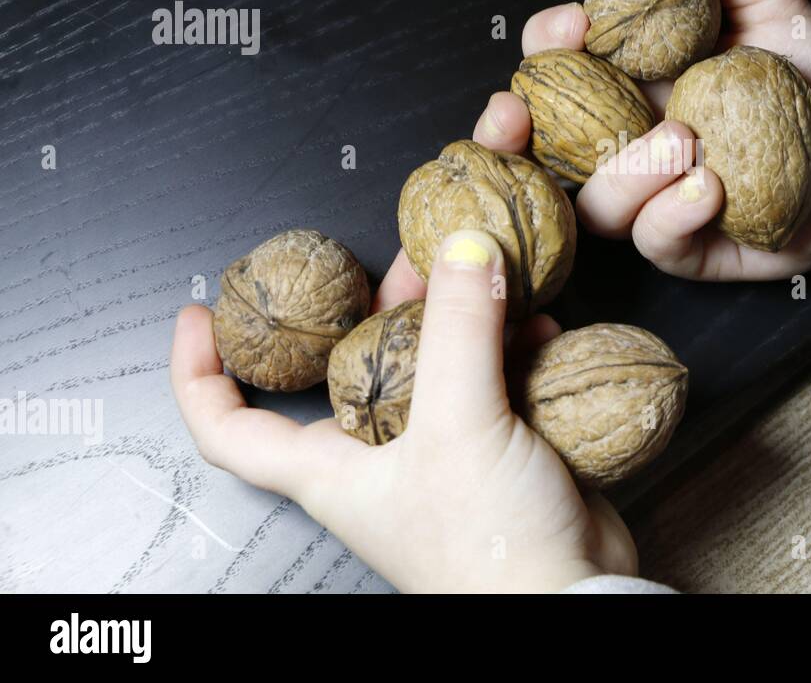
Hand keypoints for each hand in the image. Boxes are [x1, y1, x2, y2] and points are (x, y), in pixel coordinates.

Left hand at [170, 234, 637, 592]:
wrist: (573, 598)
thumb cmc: (488, 553)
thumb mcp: (458, 426)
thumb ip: (458, 329)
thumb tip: (463, 249)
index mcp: (331, 468)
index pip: (230, 425)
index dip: (200, 370)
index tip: (203, 312)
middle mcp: (377, 457)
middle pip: (352, 363)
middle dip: (374, 303)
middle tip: (401, 253)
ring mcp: (441, 450)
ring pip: (431, 361)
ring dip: (456, 313)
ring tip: (478, 266)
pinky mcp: (499, 446)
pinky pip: (493, 376)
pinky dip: (512, 344)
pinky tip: (536, 319)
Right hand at [474, 0, 810, 280]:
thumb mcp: (776, 6)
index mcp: (634, 79)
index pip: (562, 60)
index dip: (548, 42)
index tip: (572, 26)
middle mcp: (628, 140)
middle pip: (541, 141)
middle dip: (512, 125)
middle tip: (519, 109)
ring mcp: (651, 197)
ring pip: (594, 202)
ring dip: (623, 171)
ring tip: (681, 141)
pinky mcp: (685, 245)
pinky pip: (653, 240)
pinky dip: (673, 215)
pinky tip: (711, 188)